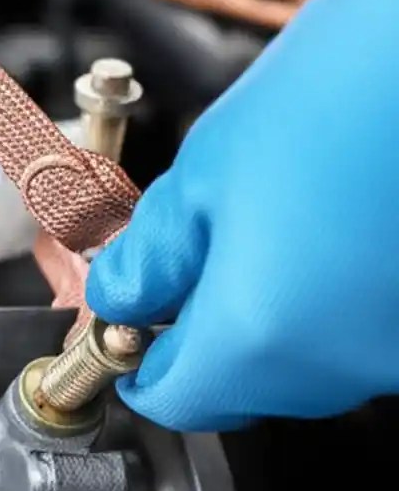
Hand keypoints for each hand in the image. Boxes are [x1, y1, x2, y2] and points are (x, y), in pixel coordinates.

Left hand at [86, 0, 398, 431]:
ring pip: (306, 362)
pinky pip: (358, 333)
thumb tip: (120, 297)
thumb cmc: (353, 89)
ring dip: (269, 315)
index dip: (138, 367)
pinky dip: (329, 300)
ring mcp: (397, 348)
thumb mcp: (207, 171)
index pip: (175, 401)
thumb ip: (150, 257)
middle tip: (187, 266)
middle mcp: (341, 364)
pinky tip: (324, 233)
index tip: (129, 335)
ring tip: (265, 229)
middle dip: (203, 335)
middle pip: (243, 388)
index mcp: (260, 338)